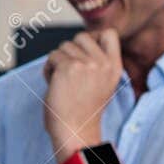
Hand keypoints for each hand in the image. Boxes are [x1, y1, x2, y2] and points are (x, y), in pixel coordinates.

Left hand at [43, 29, 121, 155]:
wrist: (75, 130)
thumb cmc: (83, 111)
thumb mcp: (102, 83)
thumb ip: (98, 63)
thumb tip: (81, 41)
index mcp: (115, 67)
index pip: (109, 33)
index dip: (93, 37)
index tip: (82, 52)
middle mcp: (103, 63)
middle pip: (82, 36)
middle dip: (71, 50)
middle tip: (68, 71)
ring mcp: (87, 64)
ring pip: (64, 46)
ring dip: (58, 61)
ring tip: (61, 81)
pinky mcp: (69, 67)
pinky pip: (52, 56)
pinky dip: (48, 69)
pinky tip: (53, 84)